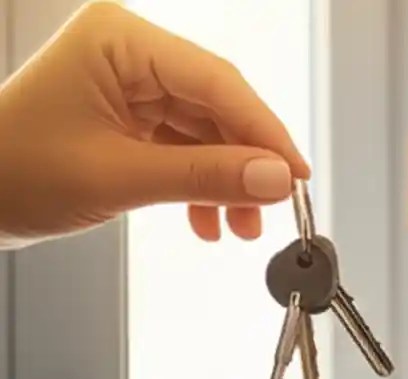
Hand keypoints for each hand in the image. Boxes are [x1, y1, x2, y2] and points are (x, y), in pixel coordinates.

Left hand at [0, 1, 308, 243]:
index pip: (216, 82)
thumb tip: (274, 179)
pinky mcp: (128, 113)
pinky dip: (199, 185)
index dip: (264, 132)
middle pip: (217, 106)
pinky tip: (208, 220)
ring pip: (206, 131)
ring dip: (226, 182)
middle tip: (272, 207)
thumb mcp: (117, 178)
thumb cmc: (7, 173)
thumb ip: (205, 178)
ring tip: (240, 226)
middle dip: (245, 164)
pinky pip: (184, 145)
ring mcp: (128, 82)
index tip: (295, 175)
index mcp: (119, 39)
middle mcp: (127, 52)